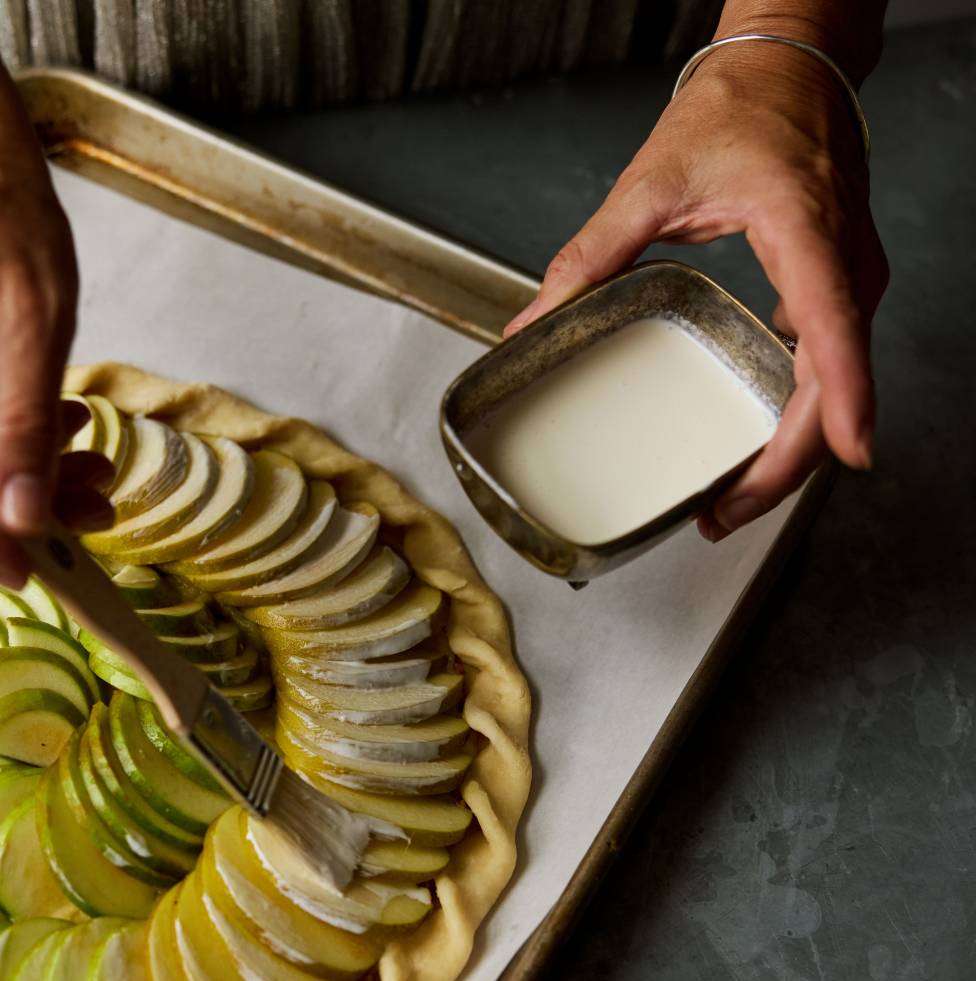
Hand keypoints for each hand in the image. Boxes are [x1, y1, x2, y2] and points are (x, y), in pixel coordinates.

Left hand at [506, 41, 888, 540]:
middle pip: (834, 381)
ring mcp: (848, 275)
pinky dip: (796, 414)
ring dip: (791, 449)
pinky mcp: (838, 285)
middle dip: (788, 463)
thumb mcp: (650, 183)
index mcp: (802, 228)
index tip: (847, 453)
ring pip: (834, 382)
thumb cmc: (739, 108)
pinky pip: (828, 364)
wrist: (790, 63)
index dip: (845, 395)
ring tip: (730, 501)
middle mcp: (841, 260)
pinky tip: (752, 445)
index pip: (833, 323)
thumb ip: (588, 258)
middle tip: (723, 517)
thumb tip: (530, 324)